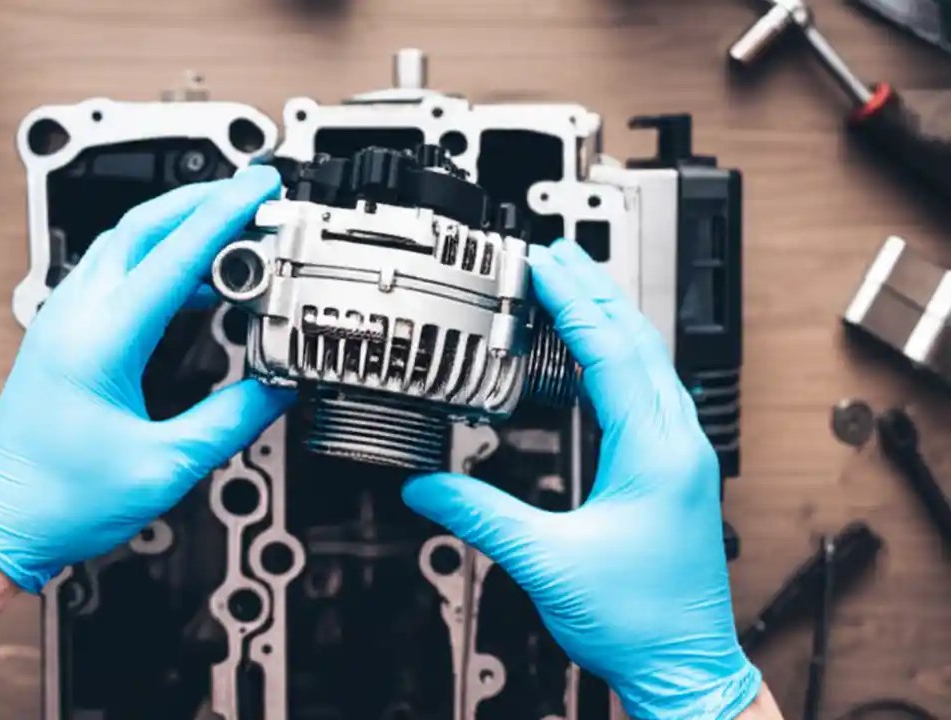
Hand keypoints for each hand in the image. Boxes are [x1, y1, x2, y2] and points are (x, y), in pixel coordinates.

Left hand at [0, 168, 293, 592]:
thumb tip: (275, 391)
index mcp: (100, 340)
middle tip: (250, 194)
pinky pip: (112, 275)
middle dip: (200, 200)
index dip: (225, 214)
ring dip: (176, 229)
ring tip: (230, 235)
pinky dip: (157, 262)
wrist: (0, 524)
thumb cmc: (57, 501)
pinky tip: (191, 284)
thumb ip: (230, 421)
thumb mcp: (166, 466)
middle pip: (140, 226)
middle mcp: (74, 318)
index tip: (258, 187)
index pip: (175, 255)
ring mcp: (61, 322)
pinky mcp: (60, 337)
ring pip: (122, 245)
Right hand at [403, 240, 760, 718]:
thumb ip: (480, 516)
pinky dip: (615, 357)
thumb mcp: (545, 561)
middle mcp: (678, 443)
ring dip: (608, 319)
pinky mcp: (673, 471)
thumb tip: (427, 487)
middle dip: (595, 290)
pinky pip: (646, 391)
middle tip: (555, 254)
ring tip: (570, 287)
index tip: (544, 263)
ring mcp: (682, 455)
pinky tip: (590, 356)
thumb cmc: (640, 620)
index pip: (611, 349)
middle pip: (638, 341)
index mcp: (656, 451)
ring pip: (648, 362)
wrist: (684, 664)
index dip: (574, 299)